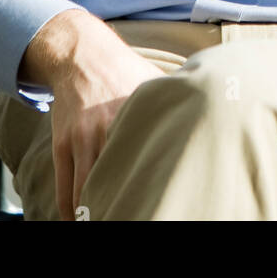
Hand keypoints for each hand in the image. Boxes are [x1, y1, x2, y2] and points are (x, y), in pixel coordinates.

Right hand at [20, 10, 162, 219]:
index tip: (160, 205)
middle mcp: (108, 128)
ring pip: (85, 192)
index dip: (154, 190)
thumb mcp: (153, 81)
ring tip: (107, 221)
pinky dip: (70, 210)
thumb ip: (177, 102)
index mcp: (136, 115)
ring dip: (94, 214)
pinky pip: (64, 187)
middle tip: (133, 218)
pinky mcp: (62, 144)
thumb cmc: (126, 72)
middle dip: (123, 207)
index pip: (148, 161)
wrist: (83, 56)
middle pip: (116, 181)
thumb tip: (213, 115)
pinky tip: (81, 220)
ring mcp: (82, 138)